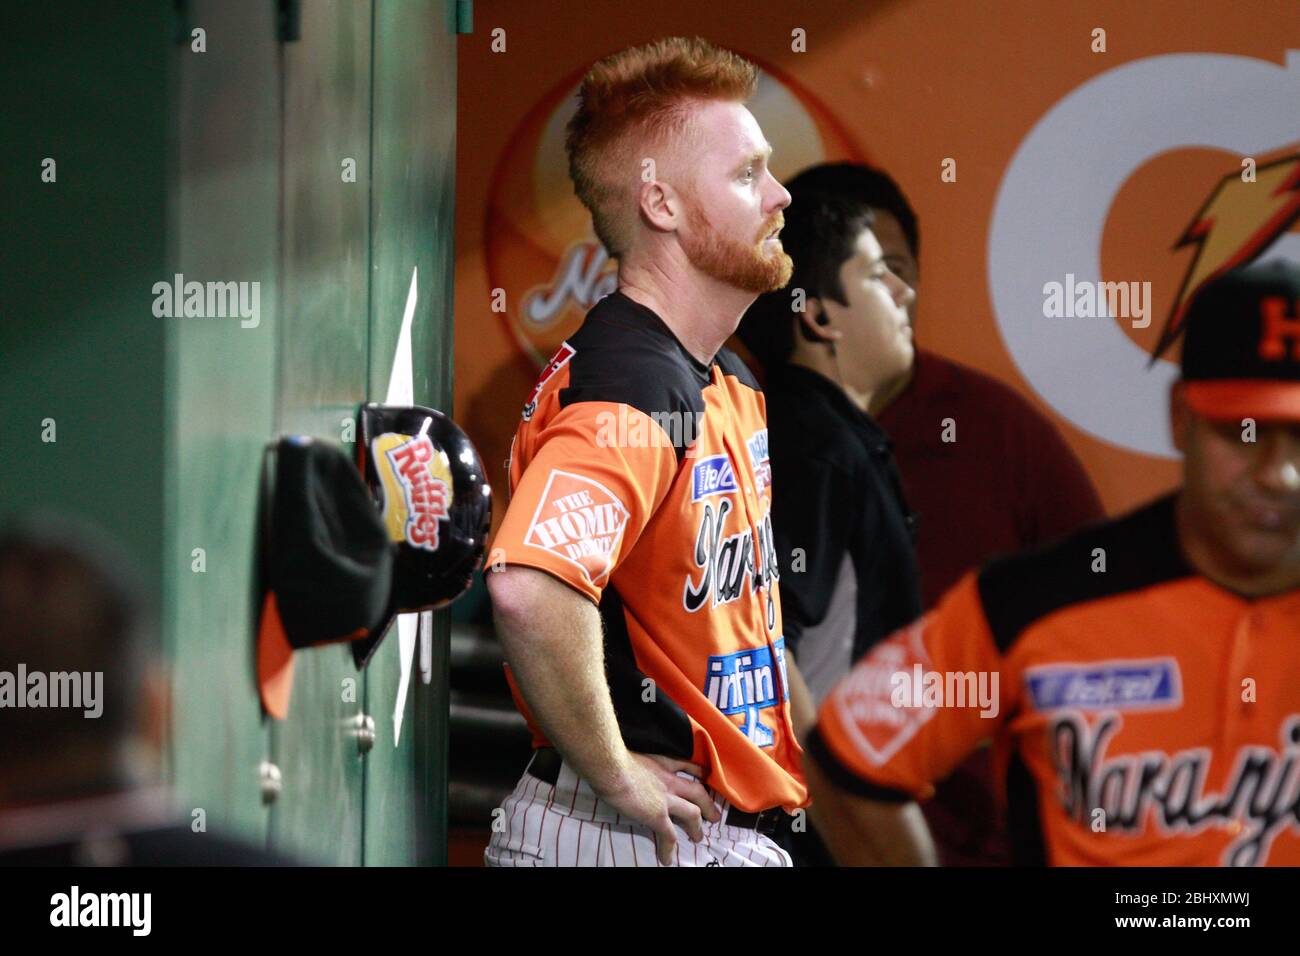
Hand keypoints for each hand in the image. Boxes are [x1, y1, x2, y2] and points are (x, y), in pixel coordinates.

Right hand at [593, 753, 720, 864]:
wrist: (610, 766)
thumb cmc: (613, 756)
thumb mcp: (631, 751)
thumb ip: (635, 759)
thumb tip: (624, 762)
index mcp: (661, 762)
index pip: (686, 764)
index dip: (698, 771)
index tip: (706, 776)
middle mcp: (668, 780)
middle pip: (697, 792)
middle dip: (708, 804)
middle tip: (714, 815)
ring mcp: (666, 798)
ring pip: (692, 813)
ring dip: (697, 827)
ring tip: (698, 837)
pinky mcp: (657, 815)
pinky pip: (668, 836)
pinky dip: (669, 849)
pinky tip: (667, 859)